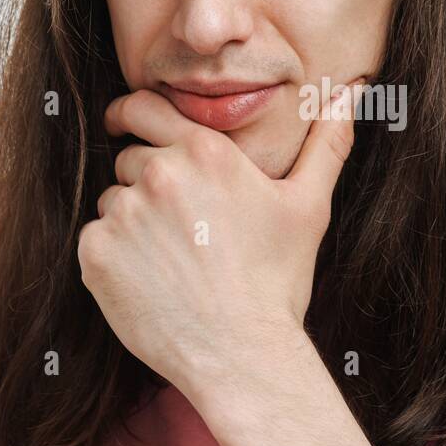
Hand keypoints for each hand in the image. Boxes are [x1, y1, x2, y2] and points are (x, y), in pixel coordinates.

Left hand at [77, 80, 361, 395]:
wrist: (241, 354)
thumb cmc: (277, 280)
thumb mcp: (308, 205)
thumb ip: (325, 143)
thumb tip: (350, 92)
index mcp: (204, 150)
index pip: (142, 107)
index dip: (132, 115)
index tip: (126, 125)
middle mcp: (158, 173)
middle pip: (129, 159)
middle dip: (148, 182)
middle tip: (184, 226)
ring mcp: (123, 214)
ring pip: (113, 201)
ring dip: (132, 221)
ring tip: (173, 259)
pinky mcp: (96, 254)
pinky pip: (95, 239)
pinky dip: (115, 256)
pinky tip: (152, 280)